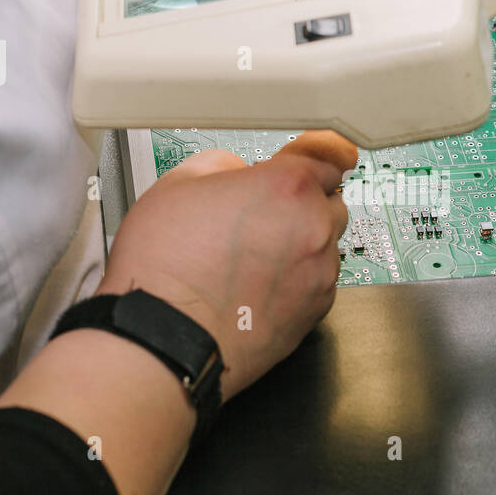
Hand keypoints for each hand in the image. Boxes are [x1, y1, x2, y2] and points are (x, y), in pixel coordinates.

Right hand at [96, 131, 356, 400]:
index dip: (310, 160)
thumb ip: (222, 165)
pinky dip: (299, 279)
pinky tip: (260, 285)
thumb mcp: (177, 184)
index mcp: (288, 187)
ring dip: (303, 243)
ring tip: (254, 256)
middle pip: (332, 201)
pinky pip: (319, 283)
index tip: (306, 163)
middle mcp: (314, 229)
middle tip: (263, 215)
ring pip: (327, 245)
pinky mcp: (315, 313)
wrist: (163, 339)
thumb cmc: (164, 270)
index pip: (329, 156)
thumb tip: (237, 171)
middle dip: (304, 203)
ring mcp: (319, 274)